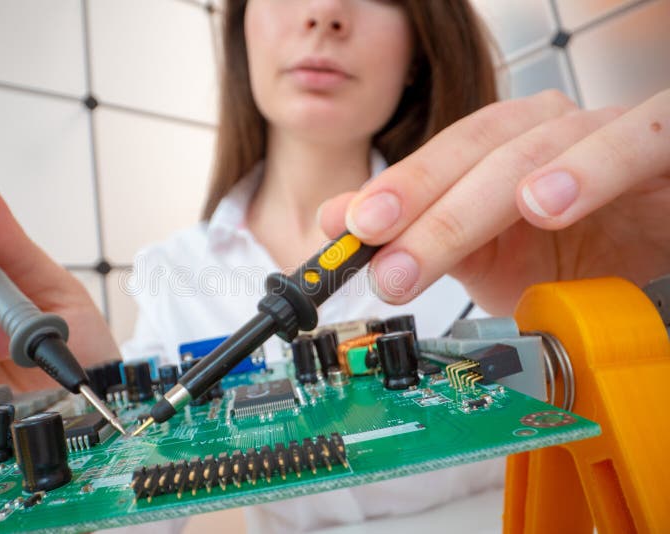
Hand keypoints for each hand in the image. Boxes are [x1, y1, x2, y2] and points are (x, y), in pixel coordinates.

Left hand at [319, 89, 669, 314]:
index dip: (396, 191)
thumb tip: (337, 220)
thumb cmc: (582, 255)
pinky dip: (592, 167)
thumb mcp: (489, 259)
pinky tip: (547, 202)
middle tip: (386, 261)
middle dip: (423, 205)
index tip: (350, 232)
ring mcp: (604, 130)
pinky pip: (633, 142)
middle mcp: (548, 129)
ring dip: (483, 199)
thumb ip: (418, 234)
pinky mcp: (662, 142)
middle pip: (477, 152)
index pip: (442, 160)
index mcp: (504, 149)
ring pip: (537, 148)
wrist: (660, 258)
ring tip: (445, 239)